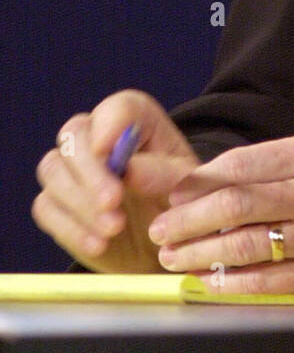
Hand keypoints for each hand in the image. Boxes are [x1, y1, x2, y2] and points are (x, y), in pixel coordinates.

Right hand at [33, 90, 200, 272]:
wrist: (163, 244)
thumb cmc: (180, 204)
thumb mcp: (188, 189)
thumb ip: (166, 175)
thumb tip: (130, 170)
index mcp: (138, 121)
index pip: (119, 107)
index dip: (111, 124)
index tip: (108, 151)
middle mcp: (98, 137)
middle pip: (75, 134)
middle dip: (91, 169)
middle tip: (113, 201)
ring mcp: (72, 170)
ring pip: (53, 169)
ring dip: (80, 200)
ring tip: (114, 229)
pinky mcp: (56, 204)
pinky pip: (46, 207)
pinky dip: (70, 227)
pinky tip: (98, 245)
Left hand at [147, 135, 293, 297]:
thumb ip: (281, 163)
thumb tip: (218, 177)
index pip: (242, 162)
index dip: (199, 180)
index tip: (174, 193)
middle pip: (236, 204)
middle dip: (187, 219)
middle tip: (161, 229)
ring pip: (246, 243)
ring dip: (200, 252)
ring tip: (174, 257)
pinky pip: (269, 279)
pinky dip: (233, 282)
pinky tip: (211, 281)